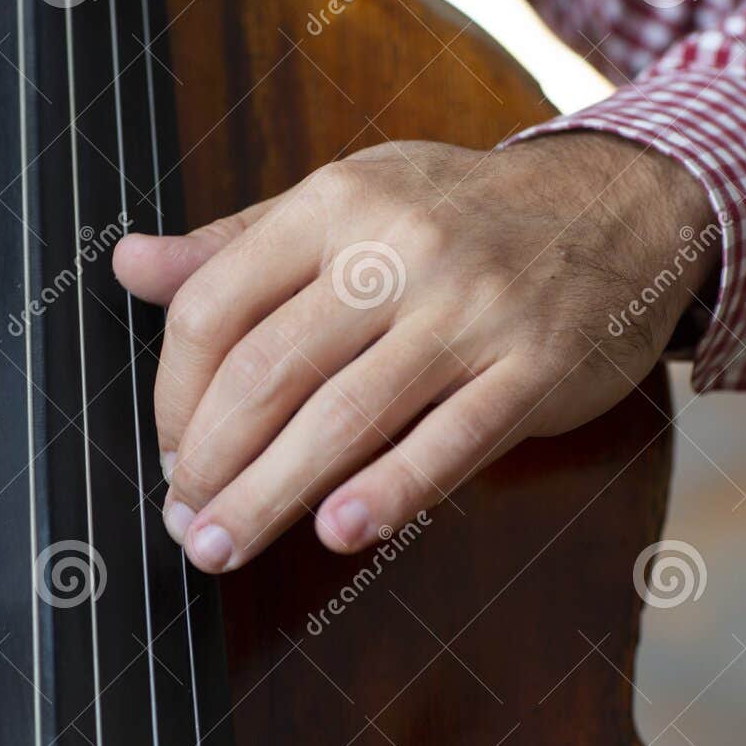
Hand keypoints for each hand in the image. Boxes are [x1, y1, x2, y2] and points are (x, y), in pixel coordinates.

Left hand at [112, 133, 716, 573]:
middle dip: (209, 461)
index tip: (170, 449)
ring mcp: (471, 309)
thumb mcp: (347, 199)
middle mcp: (397, 248)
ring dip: (270, 496)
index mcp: (335, 203)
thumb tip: (128, 264)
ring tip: (220, 546)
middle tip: (184, 520)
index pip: (216, 304)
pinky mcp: (534, 367)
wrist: (617, 207)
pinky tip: (338, 532)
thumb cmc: (459, 215)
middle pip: (268, 371)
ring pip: (345, 417)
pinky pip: (450, 440)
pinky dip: (389, 492)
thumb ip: (236, 242)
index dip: (174, 393)